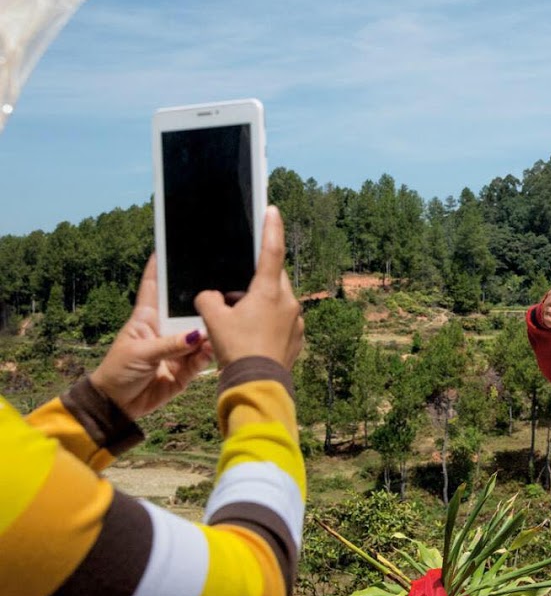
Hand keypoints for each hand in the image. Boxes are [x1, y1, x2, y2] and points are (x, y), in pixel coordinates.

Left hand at [89, 256, 214, 419]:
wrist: (118, 405)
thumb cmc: (118, 371)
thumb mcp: (140, 353)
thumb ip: (171, 344)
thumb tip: (199, 335)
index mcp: (147, 319)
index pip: (154, 288)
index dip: (159, 268)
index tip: (167, 246)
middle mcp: (165, 329)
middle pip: (186, 309)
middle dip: (201, 300)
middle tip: (218, 288)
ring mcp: (177, 348)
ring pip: (199, 333)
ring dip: (208, 331)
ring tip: (218, 326)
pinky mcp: (185, 368)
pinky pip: (202, 357)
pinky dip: (207, 354)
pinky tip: (210, 350)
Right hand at [194, 206, 303, 368]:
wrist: (258, 385)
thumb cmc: (237, 350)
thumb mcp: (213, 321)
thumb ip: (208, 300)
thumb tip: (210, 297)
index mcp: (270, 292)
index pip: (272, 251)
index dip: (271, 228)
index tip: (273, 210)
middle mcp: (289, 303)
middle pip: (273, 279)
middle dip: (255, 279)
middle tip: (235, 288)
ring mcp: (296, 321)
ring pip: (277, 301)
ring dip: (259, 302)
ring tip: (238, 317)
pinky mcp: (297, 338)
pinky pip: (281, 321)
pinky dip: (266, 321)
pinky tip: (250, 334)